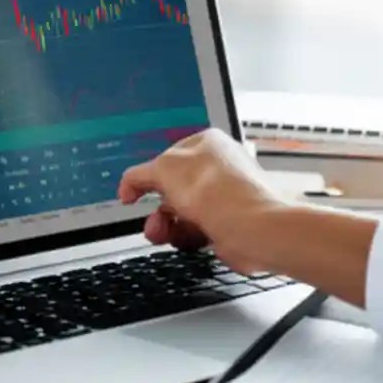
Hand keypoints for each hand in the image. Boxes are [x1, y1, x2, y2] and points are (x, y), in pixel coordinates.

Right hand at [118, 128, 285, 271]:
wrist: (252, 228)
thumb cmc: (219, 192)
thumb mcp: (163, 170)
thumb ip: (140, 174)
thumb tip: (130, 183)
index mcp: (207, 143)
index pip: (166, 157)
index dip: (146, 177)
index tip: (131, 194)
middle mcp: (218, 168)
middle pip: (173, 189)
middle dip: (157, 207)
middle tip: (153, 218)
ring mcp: (224, 197)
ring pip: (182, 212)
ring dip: (166, 225)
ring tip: (162, 233)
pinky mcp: (227, 222)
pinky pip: (196, 230)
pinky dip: (185, 236)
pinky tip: (183, 239)